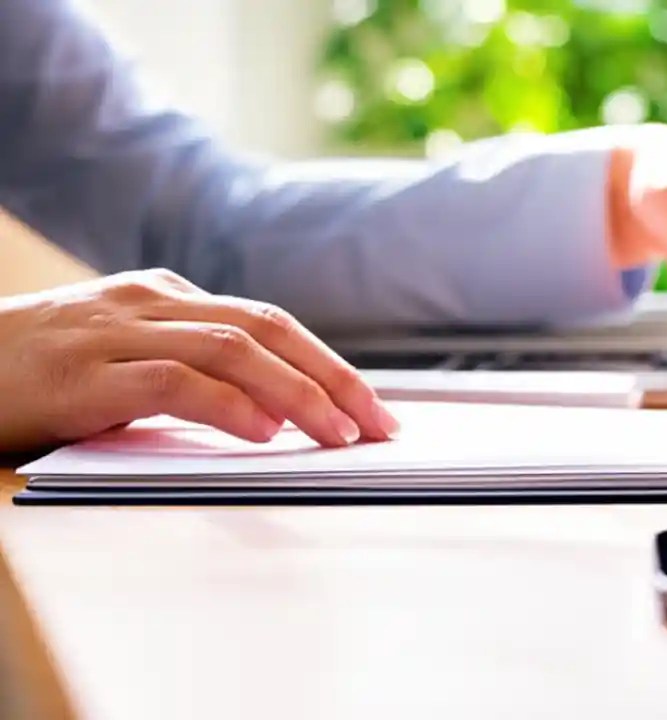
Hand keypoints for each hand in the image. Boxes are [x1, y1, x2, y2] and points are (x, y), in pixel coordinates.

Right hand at [0, 269, 398, 451]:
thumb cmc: (37, 374)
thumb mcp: (122, 358)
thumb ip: (188, 368)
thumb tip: (273, 410)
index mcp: (165, 296)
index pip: (270, 322)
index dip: (329, 364)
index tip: (373, 407)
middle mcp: (149, 302)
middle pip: (267, 329)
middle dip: (334, 378)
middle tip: (380, 424)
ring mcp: (116, 331)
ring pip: (232, 349)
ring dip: (298, 394)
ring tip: (338, 435)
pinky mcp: (85, 373)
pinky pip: (174, 381)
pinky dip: (228, 406)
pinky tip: (263, 433)